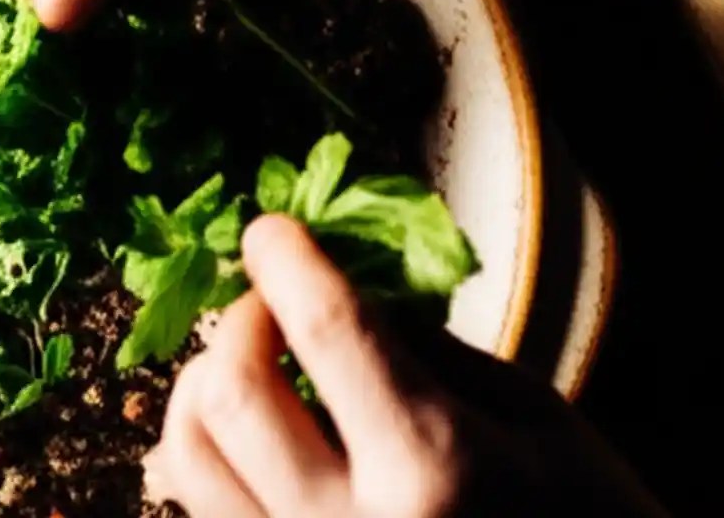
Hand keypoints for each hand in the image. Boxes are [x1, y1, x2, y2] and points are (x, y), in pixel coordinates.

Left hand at [144, 214, 669, 517]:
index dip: (288, 263)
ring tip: (251, 364)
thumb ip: (428, 347)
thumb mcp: (534, 416)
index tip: (272, 232)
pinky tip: (253, 430)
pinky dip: (208, 449)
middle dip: (239, 322)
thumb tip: (342, 286)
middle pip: (232, 394)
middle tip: (272, 303)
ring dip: (203, 386)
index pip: (328, 330)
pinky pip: (202, 506)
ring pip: (189, 456)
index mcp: (432, 467)